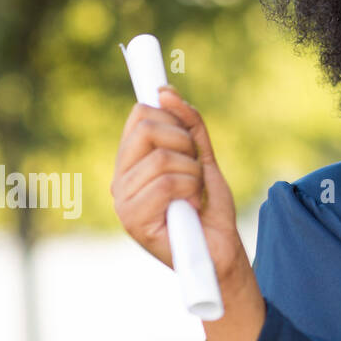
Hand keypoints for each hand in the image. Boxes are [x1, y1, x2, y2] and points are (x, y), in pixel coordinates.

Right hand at [111, 86, 247, 285]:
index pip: (140, 116)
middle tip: (196, 169)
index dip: (172, 118)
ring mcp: (123, 201)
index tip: (190, 137)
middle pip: (146, 128)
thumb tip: (165, 92)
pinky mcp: (133, 221)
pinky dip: (191, 190)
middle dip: (185, 143)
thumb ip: (189, 125)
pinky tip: (190, 208)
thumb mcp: (203, 157)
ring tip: (195, 193)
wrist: (220, 248)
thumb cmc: (208, 206)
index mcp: (132, 164)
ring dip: (193, 173)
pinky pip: (167, 182)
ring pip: (162, 157)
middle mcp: (120, 180)